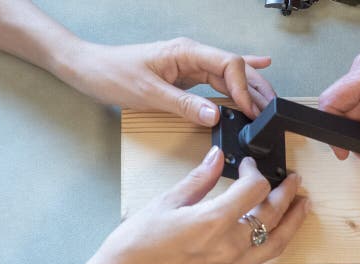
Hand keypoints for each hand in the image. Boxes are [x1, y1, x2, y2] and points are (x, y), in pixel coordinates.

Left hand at [57, 38, 275, 124]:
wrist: (89, 69)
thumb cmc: (113, 74)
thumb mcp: (149, 94)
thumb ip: (184, 105)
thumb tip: (215, 114)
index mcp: (186, 52)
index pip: (228, 64)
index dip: (244, 87)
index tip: (250, 110)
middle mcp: (192, 55)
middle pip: (236, 68)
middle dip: (256, 89)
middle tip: (270, 112)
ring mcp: (190, 64)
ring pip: (230, 74)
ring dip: (250, 89)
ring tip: (268, 105)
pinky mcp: (187, 75)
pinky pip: (219, 76)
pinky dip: (240, 76)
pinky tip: (260, 67)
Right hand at [76, 148, 316, 263]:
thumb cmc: (135, 245)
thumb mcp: (165, 203)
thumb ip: (198, 180)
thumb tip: (217, 159)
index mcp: (213, 220)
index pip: (253, 189)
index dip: (256, 172)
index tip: (249, 167)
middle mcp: (229, 246)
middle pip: (271, 214)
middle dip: (285, 193)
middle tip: (293, 180)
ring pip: (277, 243)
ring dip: (295, 223)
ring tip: (305, 206)